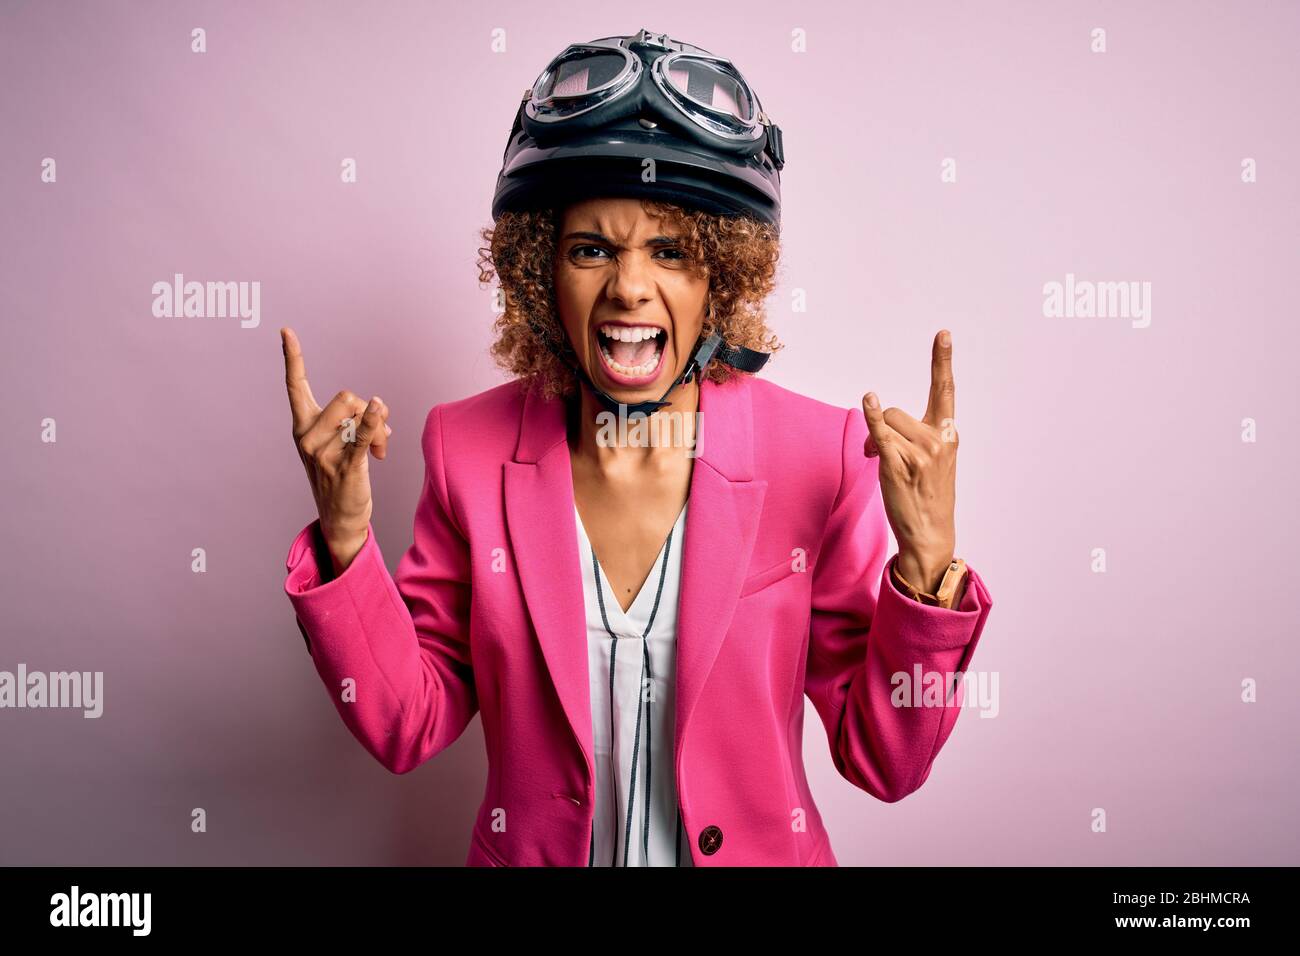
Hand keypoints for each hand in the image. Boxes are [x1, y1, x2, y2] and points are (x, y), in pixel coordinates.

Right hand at [282, 327, 391, 571]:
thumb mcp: (341, 441)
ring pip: (361, 416)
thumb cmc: (340, 474)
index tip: (286, 331)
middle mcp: (307, 437)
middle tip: (377, 434)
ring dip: (380, 430)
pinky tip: (380, 409)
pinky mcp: (344, 467)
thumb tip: (378, 409)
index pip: (295, 386)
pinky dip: (374, 423)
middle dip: (368, 410)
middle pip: (346, 397)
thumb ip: (354, 419)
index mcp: (303, 426)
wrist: (339, 518)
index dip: (293, 358)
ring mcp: (323, 454)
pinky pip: (361, 437)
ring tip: (379, 449)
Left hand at [861, 329, 957, 593]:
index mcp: (948, 434)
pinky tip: (868, 400)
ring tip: (882, 463)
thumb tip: (880, 424)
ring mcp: (922, 454)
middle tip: (882, 452)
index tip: (943, 334)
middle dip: (883, 427)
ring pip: (886, 424)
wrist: (931, 534)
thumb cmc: (926, 496)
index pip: (945, 390)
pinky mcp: (901, 467)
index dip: (942, 361)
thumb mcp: (930, 461)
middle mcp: (940, 440)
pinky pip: (881, 434)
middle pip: (897, 411)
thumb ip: (913, 435)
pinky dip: (872, 418)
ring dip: (875, 440)